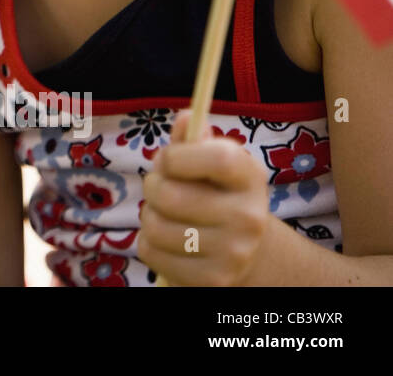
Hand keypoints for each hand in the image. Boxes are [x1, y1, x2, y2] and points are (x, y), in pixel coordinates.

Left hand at [137, 110, 270, 285]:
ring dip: (149, 216)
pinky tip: (167, 240)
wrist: (246, 250)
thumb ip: (192, 141)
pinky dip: (148, 243)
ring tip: (164, 214)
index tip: (169, 159)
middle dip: (153, 187)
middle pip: (170, 195)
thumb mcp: (209, 163)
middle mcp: (249, 217)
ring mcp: (234, 252)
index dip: (177, 156)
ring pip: (155, 226)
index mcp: (250, 177)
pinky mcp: (213, 279)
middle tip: (159, 189)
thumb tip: (185, 118)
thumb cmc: (217, 193)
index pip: (217, 158)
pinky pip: (151, 252)